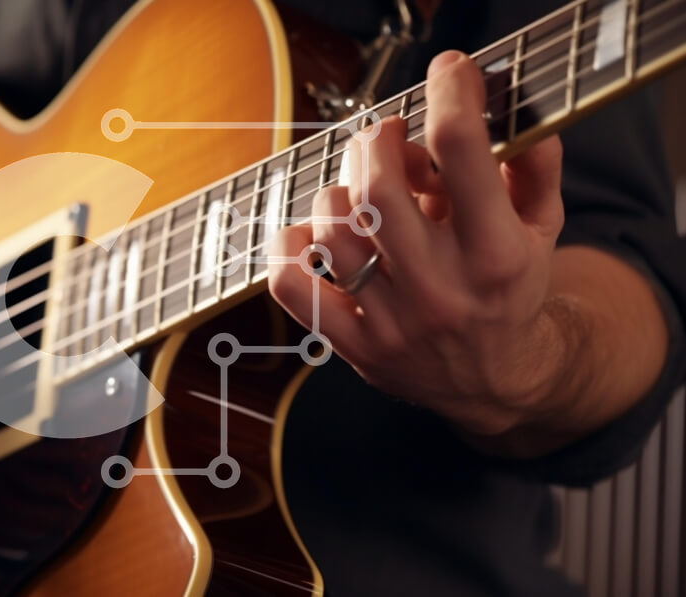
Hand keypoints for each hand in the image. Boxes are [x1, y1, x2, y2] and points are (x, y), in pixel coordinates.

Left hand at [269, 50, 569, 437]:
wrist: (497, 381)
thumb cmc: (510, 291)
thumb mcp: (542, 230)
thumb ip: (535, 167)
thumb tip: (511, 108)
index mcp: (496, 254)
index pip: (461, 151)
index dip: (449, 93)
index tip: (448, 74)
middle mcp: (441, 289)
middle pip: (378, 187)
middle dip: (376, 141)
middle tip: (385, 138)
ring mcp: (392, 321)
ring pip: (331, 230)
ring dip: (337, 193)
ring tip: (359, 195)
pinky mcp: (353, 345)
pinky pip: (292, 287)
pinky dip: (289, 248)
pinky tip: (313, 236)